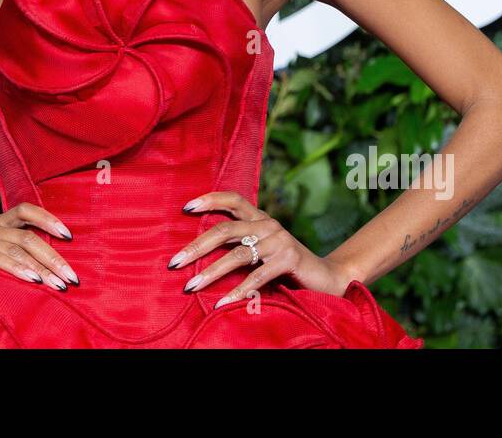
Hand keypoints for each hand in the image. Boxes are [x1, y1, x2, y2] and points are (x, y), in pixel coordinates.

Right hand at [0, 202, 78, 290]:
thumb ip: (20, 251)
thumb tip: (56, 266)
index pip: (25, 210)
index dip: (47, 219)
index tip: (68, 236)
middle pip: (27, 237)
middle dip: (53, 258)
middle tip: (71, 277)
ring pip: (17, 250)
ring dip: (41, 270)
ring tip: (57, 284)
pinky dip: (18, 270)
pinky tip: (33, 280)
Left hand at [168, 191, 355, 306]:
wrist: (328, 278)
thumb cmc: (287, 267)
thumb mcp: (261, 252)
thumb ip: (239, 247)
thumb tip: (197, 255)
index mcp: (260, 218)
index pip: (233, 199)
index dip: (209, 200)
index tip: (185, 208)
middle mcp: (268, 225)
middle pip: (225, 230)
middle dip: (196, 247)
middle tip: (174, 262)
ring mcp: (280, 241)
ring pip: (237, 254)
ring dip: (210, 272)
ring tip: (190, 286)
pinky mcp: (289, 259)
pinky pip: (257, 276)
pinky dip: (237, 291)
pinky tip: (222, 303)